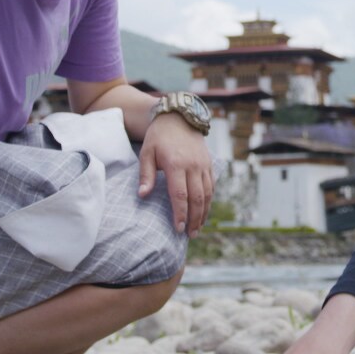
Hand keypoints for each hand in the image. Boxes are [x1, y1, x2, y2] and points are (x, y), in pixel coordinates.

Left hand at [138, 114, 214, 234]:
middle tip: (190, 235)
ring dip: (204, 213)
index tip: (178, 228)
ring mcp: (203, 165)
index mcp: (176, 164)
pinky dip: (209, 201)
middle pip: (197, 198)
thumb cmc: (159, 137)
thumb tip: (142, 195)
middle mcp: (193, 166)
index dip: (180, 214)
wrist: (179, 118)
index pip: (180, 195)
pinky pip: (212, 186)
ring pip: (208, 194)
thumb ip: (145, 175)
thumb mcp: (146, 153)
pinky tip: (204, 212)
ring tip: (198, 228)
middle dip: (194, 219)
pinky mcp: (209, 164)